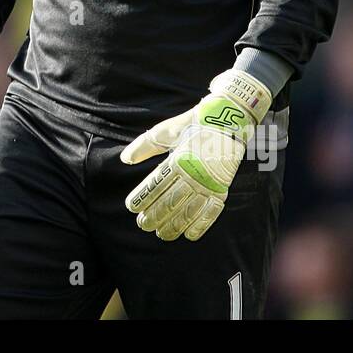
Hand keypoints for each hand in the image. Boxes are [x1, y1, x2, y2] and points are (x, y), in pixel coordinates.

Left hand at [121, 69, 271, 241]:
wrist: (228, 118)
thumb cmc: (192, 123)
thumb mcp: (166, 131)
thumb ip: (145, 146)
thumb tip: (125, 159)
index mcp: (179, 159)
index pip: (157, 184)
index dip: (143, 198)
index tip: (131, 207)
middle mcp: (194, 174)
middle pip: (171, 201)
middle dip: (155, 215)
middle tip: (143, 225)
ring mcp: (210, 182)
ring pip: (189, 210)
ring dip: (175, 224)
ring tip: (161, 234)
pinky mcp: (222, 187)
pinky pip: (212, 211)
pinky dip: (201, 224)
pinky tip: (189, 235)